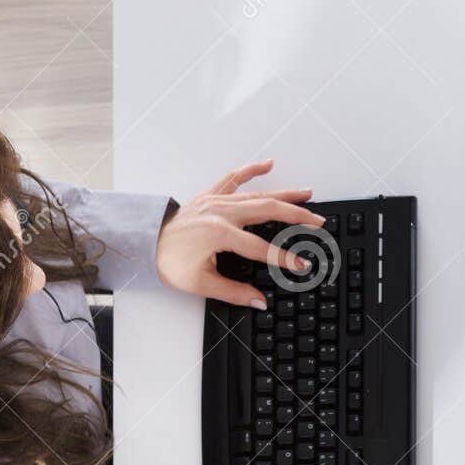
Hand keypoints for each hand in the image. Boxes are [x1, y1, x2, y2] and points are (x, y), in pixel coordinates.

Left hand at [155, 159, 324, 307]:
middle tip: (317, 221)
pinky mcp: (210, 195)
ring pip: (257, 194)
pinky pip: (233, 178)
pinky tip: (268, 164)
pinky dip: (251, 170)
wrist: (147, 245)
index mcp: (219, 234)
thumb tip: (259, 301)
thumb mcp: (202, 284)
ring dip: (284, 193)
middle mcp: (221, 213)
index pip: (260, 248)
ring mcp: (216, 201)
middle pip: (267, 210)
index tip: (302, 265)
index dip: (283, 258)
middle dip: (295, 215)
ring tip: (308, 193)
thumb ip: (234, 293)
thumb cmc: (171, 264)